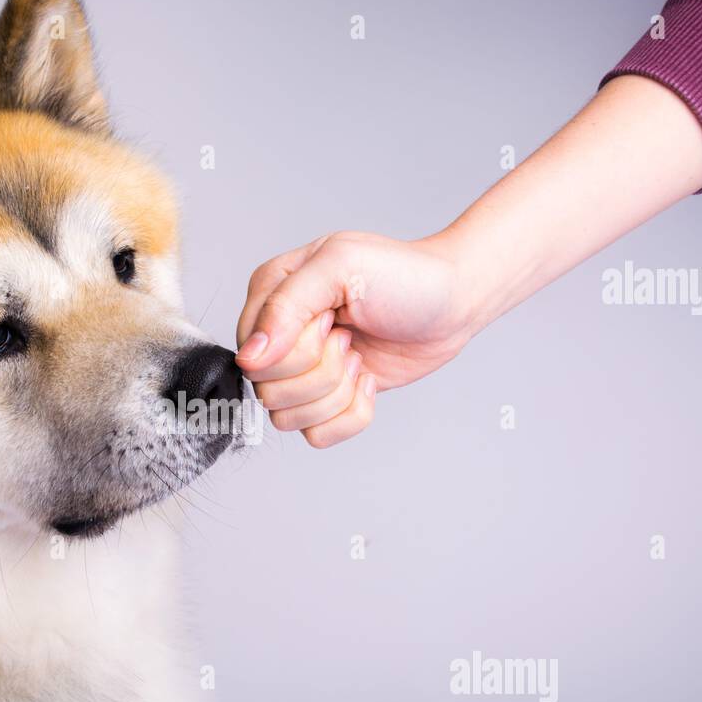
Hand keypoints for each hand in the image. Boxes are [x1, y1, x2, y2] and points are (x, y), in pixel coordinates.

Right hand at [235, 230, 474, 447]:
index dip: (296, 350)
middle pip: (268, 391)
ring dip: (336, 392)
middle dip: (321, 371)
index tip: (332, 319)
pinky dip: (350, 413)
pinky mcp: (328, 399)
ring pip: (288, 418)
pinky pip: (317, 435)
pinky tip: (366, 379)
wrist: (452, 303)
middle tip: (348, 338)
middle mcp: (278, 336)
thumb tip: (250, 357)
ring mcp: (301, 371)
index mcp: (269, 294)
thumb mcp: (341, 266)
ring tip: (358, 356)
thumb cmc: (402, 275)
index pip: (252, 354)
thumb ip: (286, 305)